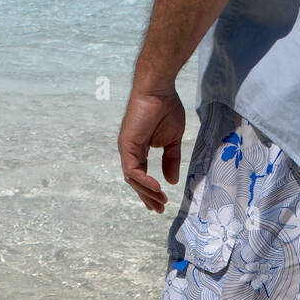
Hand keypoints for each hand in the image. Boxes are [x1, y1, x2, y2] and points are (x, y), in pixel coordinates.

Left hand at [118, 87, 184, 212]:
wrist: (159, 89)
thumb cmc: (166, 107)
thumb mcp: (172, 140)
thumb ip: (171, 160)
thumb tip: (171, 181)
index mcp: (139, 149)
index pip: (142, 175)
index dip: (151, 190)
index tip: (162, 202)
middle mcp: (130, 151)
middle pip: (136, 181)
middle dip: (147, 197)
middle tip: (159, 209)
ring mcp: (126, 148)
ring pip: (133, 179)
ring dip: (147, 192)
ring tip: (161, 201)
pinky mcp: (127, 145)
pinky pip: (133, 170)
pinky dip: (144, 181)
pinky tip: (156, 188)